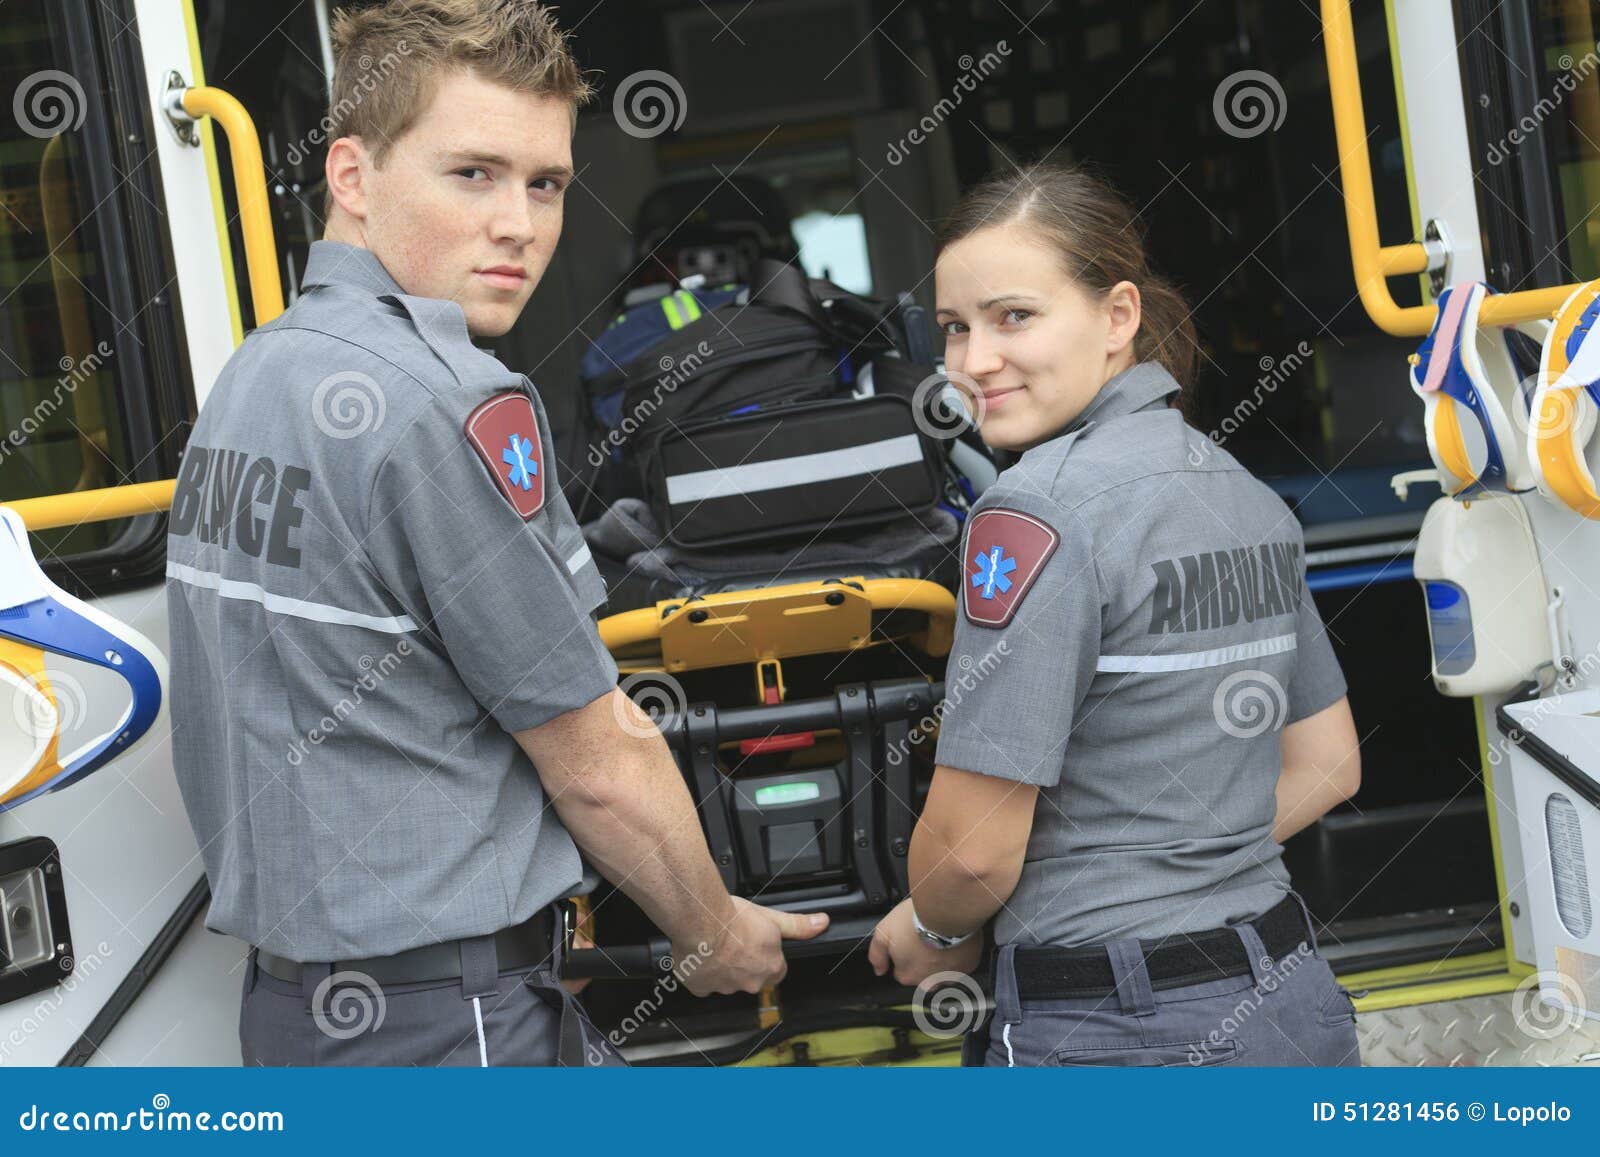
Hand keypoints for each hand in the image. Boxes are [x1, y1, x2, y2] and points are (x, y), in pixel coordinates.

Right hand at [675, 897, 828, 995]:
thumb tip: (821, 923)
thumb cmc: (732, 919)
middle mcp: (750, 983)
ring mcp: (725, 988)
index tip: (757, 945)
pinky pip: (704, 984)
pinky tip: (701, 955)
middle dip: (744, 964)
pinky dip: (702, 973)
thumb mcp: (771, 917)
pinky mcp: (702, 988)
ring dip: (723, 967)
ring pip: (727, 981)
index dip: (767, 957)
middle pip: (752, 978)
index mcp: (770, 968)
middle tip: (735, 941)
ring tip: (716, 944)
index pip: (776, 971)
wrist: (700, 923)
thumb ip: (797, 925)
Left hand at [868, 898, 981, 987]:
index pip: (902, 972)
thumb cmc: (916, 921)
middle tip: (924, 937)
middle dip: (923, 960)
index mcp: (908, 975)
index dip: (904, 955)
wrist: (947, 912)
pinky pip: (960, 964)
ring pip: (942, 972)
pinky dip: (957, 955)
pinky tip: (953, 940)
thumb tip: (879, 969)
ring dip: (941, 959)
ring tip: (939, 938)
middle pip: (922, 974)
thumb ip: (877, 955)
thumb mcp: (883, 932)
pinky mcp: (968, 966)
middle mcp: (929, 982)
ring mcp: (950, 976)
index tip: (908, 941)